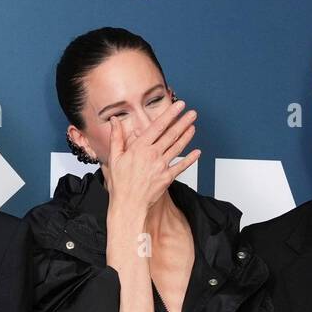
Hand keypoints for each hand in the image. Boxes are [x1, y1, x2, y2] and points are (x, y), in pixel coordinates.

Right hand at [105, 96, 199, 218]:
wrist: (128, 205)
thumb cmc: (120, 183)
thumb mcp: (114, 158)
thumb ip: (116, 137)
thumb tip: (114, 120)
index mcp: (139, 148)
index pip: (158, 126)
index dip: (170, 114)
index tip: (179, 106)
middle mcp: (153, 155)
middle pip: (171, 134)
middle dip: (183, 122)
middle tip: (192, 113)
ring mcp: (161, 166)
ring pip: (177, 147)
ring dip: (187, 136)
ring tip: (193, 126)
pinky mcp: (167, 178)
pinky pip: (181, 166)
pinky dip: (190, 159)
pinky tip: (197, 152)